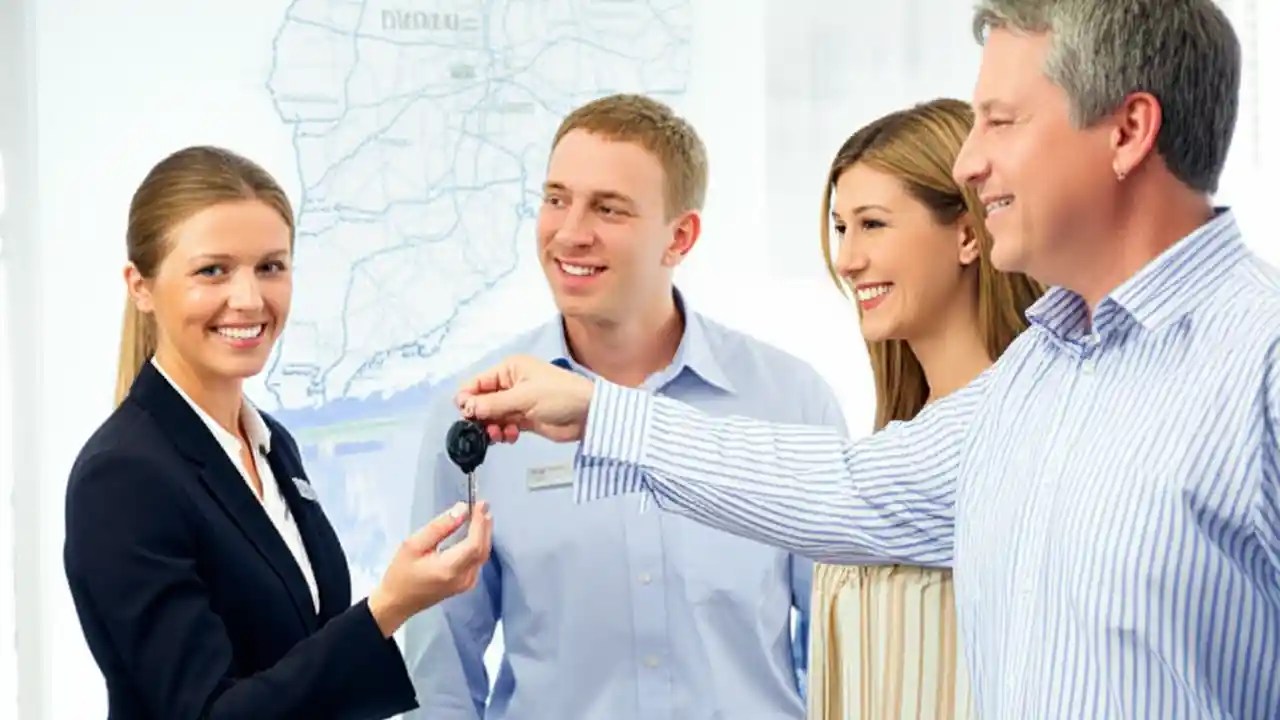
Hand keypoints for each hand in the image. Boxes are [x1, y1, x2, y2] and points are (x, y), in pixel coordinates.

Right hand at [367, 500, 492, 636]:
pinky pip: (478, 561)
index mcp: (449, 569)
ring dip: (484, 534)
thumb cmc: (401, 573)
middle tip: (483, 505)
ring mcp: (466, 584)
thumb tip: (462, 509)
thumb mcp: (413, 544)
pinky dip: (479, 544)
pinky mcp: (466, 585)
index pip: (474, 544)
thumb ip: (439, 527)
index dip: (479, 523)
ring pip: (482, 555)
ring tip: (481, 514)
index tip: (480, 504)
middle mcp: (463, 578)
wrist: (397, 603)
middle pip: (482, 549)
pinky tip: (475, 533)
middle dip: (484, 526)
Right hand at [454, 354, 593, 442]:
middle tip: (485, 429)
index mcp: (509, 369)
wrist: (588, 415)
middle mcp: (510, 384)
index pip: (477, 383)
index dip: (468, 399)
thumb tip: (466, 408)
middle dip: (480, 416)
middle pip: (482, 401)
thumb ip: (493, 404)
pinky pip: (504, 426)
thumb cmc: (559, 396)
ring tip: (500, 435)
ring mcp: (517, 402)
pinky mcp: (524, 419)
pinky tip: (511, 436)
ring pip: (492, 416)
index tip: (466, 415)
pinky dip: (503, 433)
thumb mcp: (524, 397)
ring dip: (492, 427)